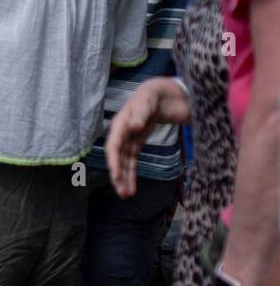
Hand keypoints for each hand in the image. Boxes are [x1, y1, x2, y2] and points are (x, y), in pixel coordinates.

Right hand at [105, 79, 185, 197]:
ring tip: (126, 195)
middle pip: (117, 156)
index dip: (114, 161)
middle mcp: (123, 131)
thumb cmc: (158, 92)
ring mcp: (130, 137)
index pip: (114, 145)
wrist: (170, 90)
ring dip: (124, 178)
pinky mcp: (139, 141)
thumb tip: (131, 127)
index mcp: (122, 121)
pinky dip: (132, 172)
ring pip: (124, 161)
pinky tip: (132, 186)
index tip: (116, 176)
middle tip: (122, 192)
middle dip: (118, 174)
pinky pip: (132, 159)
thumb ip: (142, 112)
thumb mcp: (150, 98)